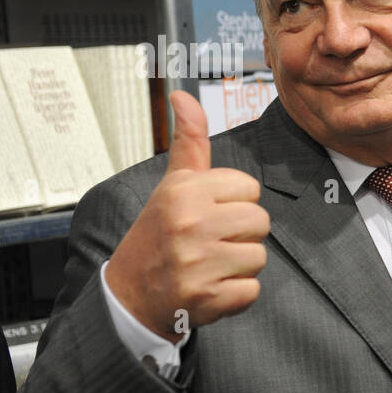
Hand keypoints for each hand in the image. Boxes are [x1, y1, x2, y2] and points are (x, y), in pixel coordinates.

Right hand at [104, 90, 269, 341]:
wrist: (131, 293)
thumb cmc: (160, 233)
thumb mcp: (173, 184)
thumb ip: (189, 141)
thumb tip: (183, 95)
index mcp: (185, 191)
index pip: (250, 189)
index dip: (235, 203)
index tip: (210, 214)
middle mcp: (190, 223)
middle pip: (260, 222)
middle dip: (242, 234)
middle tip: (210, 242)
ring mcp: (197, 262)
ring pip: (259, 257)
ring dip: (240, 266)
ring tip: (210, 264)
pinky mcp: (206, 297)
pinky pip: (251, 291)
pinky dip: (235, 295)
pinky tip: (210, 288)